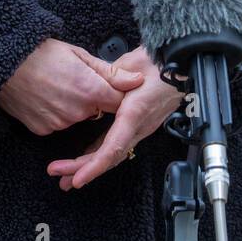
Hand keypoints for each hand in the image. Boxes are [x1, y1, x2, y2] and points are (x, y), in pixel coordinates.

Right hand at [0, 38, 143, 136]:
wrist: (3, 63)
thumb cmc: (41, 52)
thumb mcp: (79, 54)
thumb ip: (111, 72)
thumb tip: (137, 80)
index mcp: (91, 90)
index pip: (119, 102)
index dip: (115, 93)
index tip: (109, 85)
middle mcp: (77, 112)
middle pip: (96, 111)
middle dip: (91, 98)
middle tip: (74, 78)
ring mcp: (59, 124)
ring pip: (77, 117)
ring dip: (73, 106)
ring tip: (56, 84)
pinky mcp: (43, 130)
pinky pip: (58, 123)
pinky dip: (55, 112)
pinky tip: (44, 95)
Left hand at [46, 45, 185, 189]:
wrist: (181, 64)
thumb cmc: (158, 62)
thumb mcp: (132, 63)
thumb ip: (113, 76)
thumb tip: (98, 85)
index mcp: (134, 113)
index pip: (113, 147)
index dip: (94, 166)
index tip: (78, 179)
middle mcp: (139, 126)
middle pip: (110, 156)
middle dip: (83, 169)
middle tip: (60, 178)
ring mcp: (141, 127)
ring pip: (114, 153)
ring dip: (90, 165)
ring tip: (69, 176)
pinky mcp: (140, 124)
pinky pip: (118, 143)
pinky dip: (101, 153)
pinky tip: (87, 157)